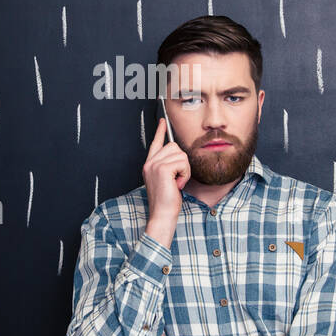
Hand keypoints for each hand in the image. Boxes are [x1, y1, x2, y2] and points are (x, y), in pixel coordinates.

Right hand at [144, 118, 188, 244]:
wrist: (162, 214)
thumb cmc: (167, 201)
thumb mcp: (167, 180)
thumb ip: (169, 167)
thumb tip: (179, 154)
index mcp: (149, 165)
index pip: (155, 143)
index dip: (160, 131)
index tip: (163, 120)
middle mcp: (150, 163)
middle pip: (174, 146)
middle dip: (182, 162)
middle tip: (177, 179)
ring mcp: (154, 165)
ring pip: (180, 154)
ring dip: (185, 170)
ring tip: (177, 183)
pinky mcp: (162, 169)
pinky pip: (183, 163)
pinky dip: (185, 174)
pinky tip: (177, 184)